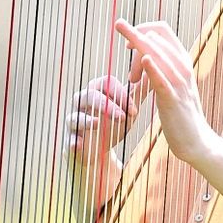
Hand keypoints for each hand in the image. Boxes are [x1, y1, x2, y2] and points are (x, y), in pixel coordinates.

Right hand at [64, 70, 130, 205]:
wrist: (99, 150)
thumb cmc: (113, 123)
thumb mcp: (128, 109)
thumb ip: (138, 93)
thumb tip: (153, 72)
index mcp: (97, 90)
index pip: (107, 83)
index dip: (121, 94)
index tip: (134, 109)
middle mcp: (82, 102)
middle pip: (90, 95)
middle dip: (107, 105)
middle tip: (123, 116)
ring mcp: (74, 120)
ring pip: (76, 115)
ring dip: (87, 120)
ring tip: (97, 124)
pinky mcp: (70, 139)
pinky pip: (69, 138)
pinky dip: (73, 141)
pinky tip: (78, 144)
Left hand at [113, 17, 219, 172]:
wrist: (197, 142)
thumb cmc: (181, 114)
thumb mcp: (173, 85)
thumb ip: (162, 68)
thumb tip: (146, 53)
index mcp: (182, 62)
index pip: (162, 31)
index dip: (143, 29)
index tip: (128, 44)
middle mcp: (183, 68)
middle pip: (158, 38)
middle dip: (135, 33)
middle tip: (120, 35)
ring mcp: (179, 84)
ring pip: (159, 55)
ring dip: (139, 42)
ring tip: (123, 34)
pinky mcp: (173, 101)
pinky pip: (162, 81)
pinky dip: (154, 68)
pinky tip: (144, 59)